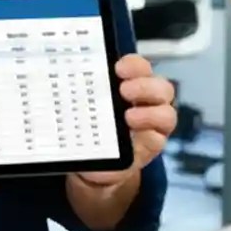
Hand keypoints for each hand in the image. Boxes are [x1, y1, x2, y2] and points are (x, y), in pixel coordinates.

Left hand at [72, 53, 175, 187]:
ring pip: (167, 114)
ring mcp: (152, 125)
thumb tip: (62, 78)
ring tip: (129, 117)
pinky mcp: (151, 146)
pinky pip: (159, 139)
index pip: (140, 68)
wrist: (92, 164)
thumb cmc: (91, 126)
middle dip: (145, 86)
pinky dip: (148, 135)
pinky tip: (133, 135)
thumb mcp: (85, 107)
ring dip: (151, 113)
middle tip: (124, 90)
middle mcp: (146, 101)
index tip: (118, 68)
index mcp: (131, 84)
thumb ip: (83, 93)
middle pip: (162, 88)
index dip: (135, 65)